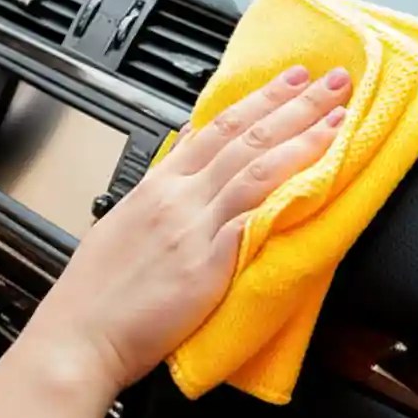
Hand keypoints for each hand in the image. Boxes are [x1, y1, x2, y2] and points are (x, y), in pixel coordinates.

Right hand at [21, 65, 351, 393]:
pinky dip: (286, 193)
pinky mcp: (206, 264)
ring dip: (303, 137)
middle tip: (333, 79)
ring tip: (338, 115)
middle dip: (295, 103)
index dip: (260, 98)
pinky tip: (316, 178)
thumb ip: (161, 189)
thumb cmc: (98, 295)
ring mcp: (192, 228)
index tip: (291, 79)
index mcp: (157, 185)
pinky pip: (254, 218)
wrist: (79, 338)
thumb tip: (187, 158)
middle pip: (246, 137)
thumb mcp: (124, 223)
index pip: (218, 127)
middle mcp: (177, 198)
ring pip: (257, 168)